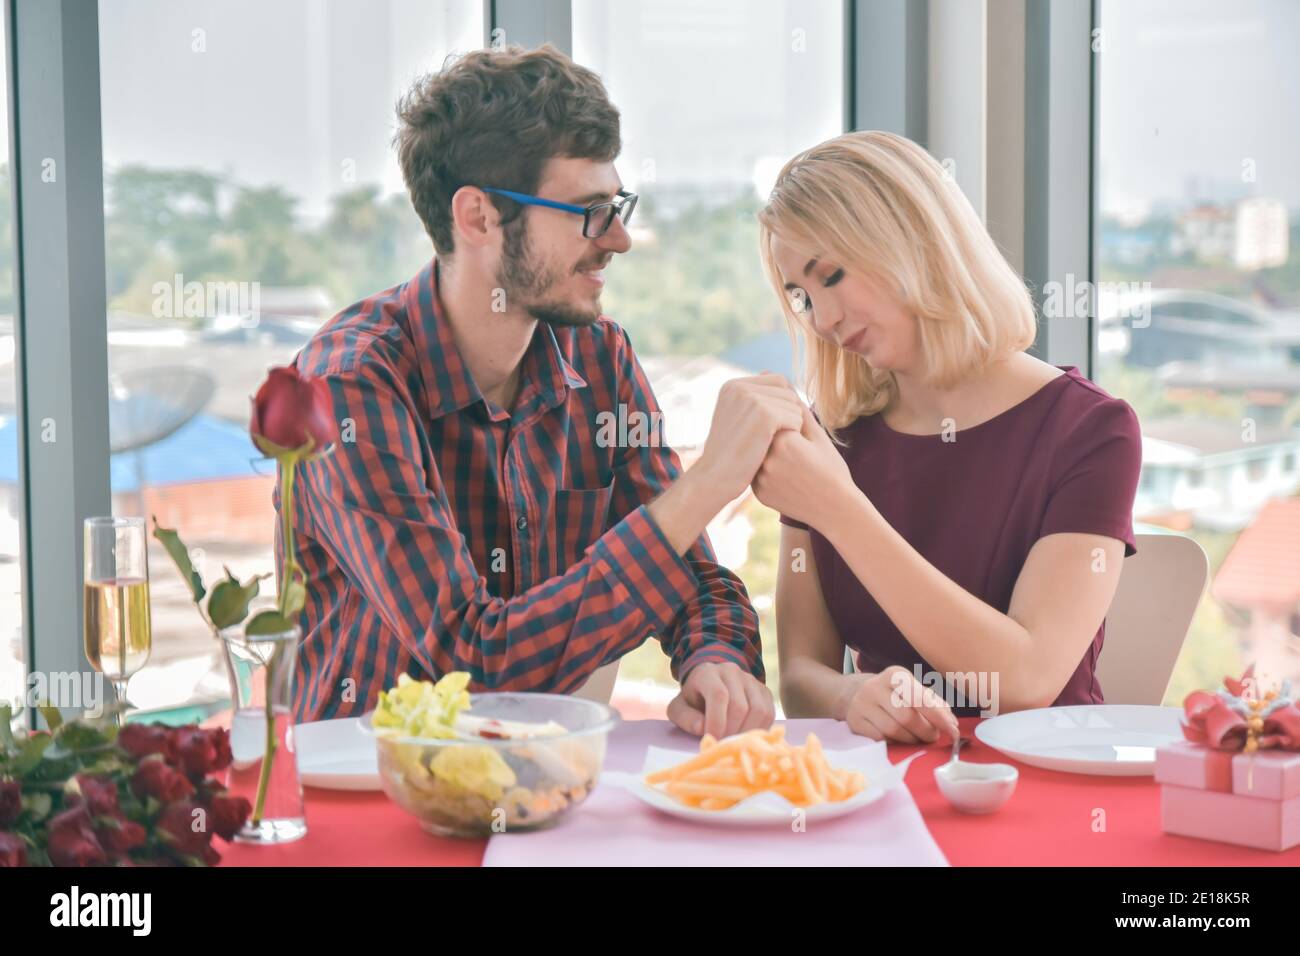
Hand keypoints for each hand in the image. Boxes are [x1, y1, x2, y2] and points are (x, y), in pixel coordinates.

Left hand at [667, 661, 774, 737]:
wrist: (710, 685)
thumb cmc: (693, 700)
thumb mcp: (679, 708)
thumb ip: (685, 718)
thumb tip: (702, 729)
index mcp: (708, 673)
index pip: (719, 694)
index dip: (717, 720)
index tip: (711, 739)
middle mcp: (732, 672)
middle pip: (739, 705)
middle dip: (730, 731)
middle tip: (722, 744)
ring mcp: (751, 680)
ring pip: (758, 710)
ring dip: (746, 732)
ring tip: (733, 741)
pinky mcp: (764, 691)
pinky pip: (769, 713)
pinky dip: (758, 729)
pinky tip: (744, 734)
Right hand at [694, 374, 804, 502]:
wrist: (713, 479)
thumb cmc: (729, 455)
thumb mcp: (735, 419)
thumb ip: (753, 400)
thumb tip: (776, 377)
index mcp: (732, 385)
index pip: (778, 381)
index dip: (783, 404)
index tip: (773, 428)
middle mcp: (740, 386)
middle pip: (787, 391)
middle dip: (788, 413)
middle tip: (777, 437)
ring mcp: (751, 399)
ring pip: (794, 404)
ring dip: (792, 424)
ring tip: (775, 442)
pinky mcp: (764, 415)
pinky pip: (796, 417)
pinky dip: (794, 434)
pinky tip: (780, 447)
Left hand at [751, 404, 853, 527]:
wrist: (835, 510)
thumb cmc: (831, 469)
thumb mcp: (818, 436)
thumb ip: (796, 407)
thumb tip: (780, 381)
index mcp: (785, 442)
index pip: (774, 416)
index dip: (787, 422)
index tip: (801, 436)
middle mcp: (768, 460)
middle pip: (762, 434)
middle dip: (775, 435)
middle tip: (796, 451)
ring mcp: (760, 479)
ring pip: (756, 452)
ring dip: (766, 451)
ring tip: (791, 462)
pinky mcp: (757, 493)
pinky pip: (755, 471)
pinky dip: (764, 468)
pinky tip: (785, 474)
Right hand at [840, 665, 959, 743]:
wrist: (854, 693)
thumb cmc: (893, 694)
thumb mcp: (912, 690)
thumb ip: (935, 704)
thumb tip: (952, 723)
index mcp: (895, 675)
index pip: (920, 698)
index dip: (939, 717)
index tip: (953, 731)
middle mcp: (875, 687)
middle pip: (907, 717)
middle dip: (926, 731)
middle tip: (933, 736)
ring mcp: (862, 705)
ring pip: (893, 731)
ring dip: (911, 739)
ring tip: (917, 737)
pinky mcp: (854, 722)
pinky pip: (881, 739)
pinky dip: (894, 742)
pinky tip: (898, 738)